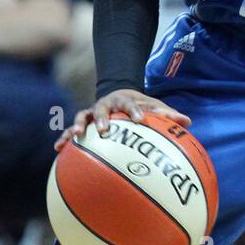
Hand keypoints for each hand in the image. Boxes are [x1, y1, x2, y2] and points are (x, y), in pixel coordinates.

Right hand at [54, 88, 191, 151]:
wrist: (119, 94)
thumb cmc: (140, 106)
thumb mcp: (154, 107)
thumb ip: (168, 115)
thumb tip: (187, 122)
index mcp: (125, 100)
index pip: (132, 103)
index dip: (136, 111)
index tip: (140, 120)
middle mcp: (107, 104)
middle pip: (102, 108)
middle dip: (103, 117)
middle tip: (105, 129)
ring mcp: (93, 113)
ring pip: (82, 117)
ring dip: (78, 126)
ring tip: (74, 137)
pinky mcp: (84, 123)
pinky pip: (71, 130)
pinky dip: (64, 137)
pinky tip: (57, 149)